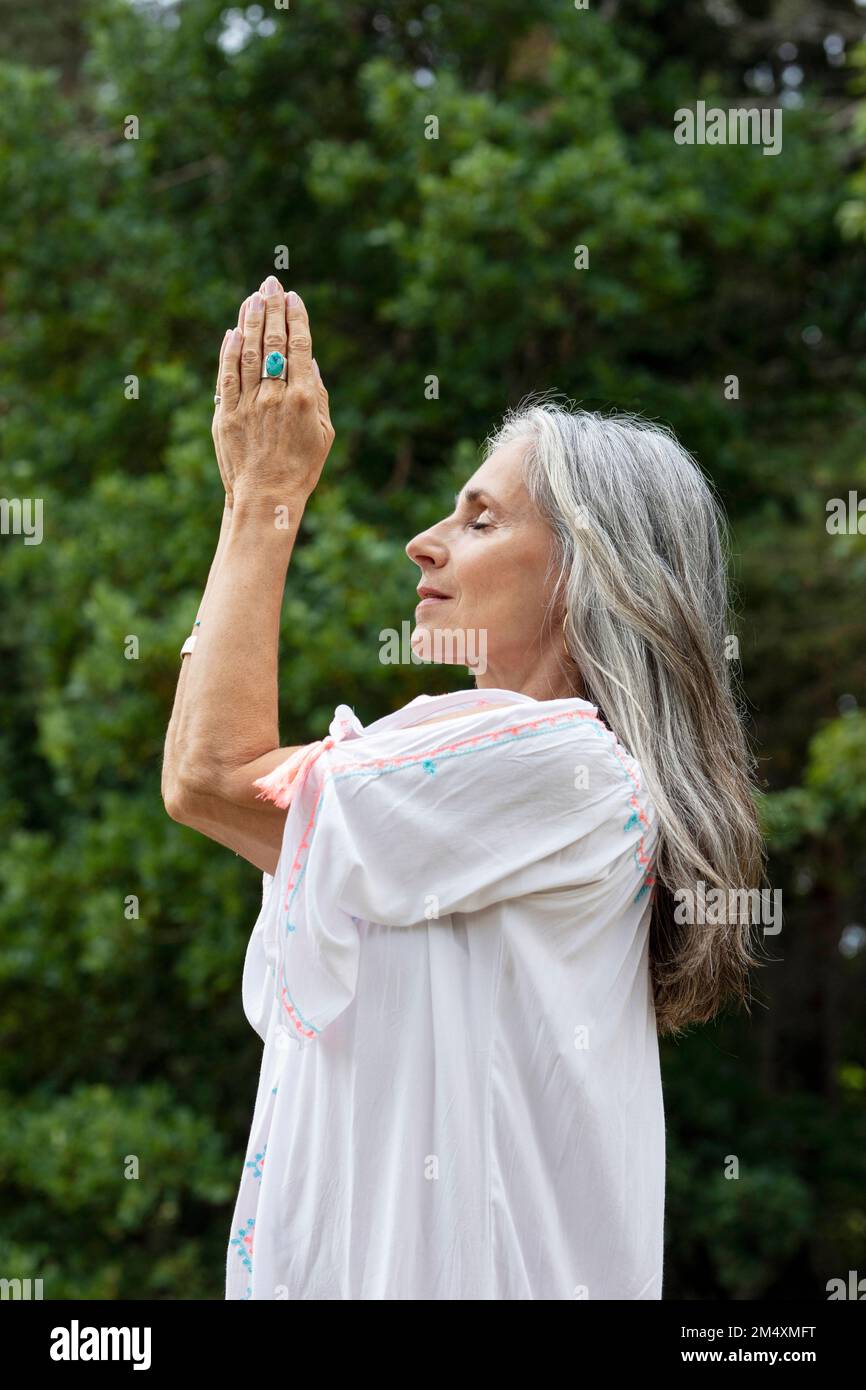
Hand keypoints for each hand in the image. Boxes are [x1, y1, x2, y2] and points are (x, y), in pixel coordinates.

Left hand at [212, 276, 333, 507]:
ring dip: (251, 321)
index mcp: (304, 399)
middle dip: (273, 308)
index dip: (297, 318)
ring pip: (248, 353)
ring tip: (253, 297)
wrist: (266, 497)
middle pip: (274, 342)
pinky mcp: (227, 415)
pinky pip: (227, 376)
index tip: (294, 297)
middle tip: (271, 282)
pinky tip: (233, 331)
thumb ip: (318, 394)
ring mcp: (249, 404)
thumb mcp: (323, 434)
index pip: (301, 347)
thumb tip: (310, 361)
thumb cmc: (301, 468)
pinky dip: (229, 351)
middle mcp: (276, 396)